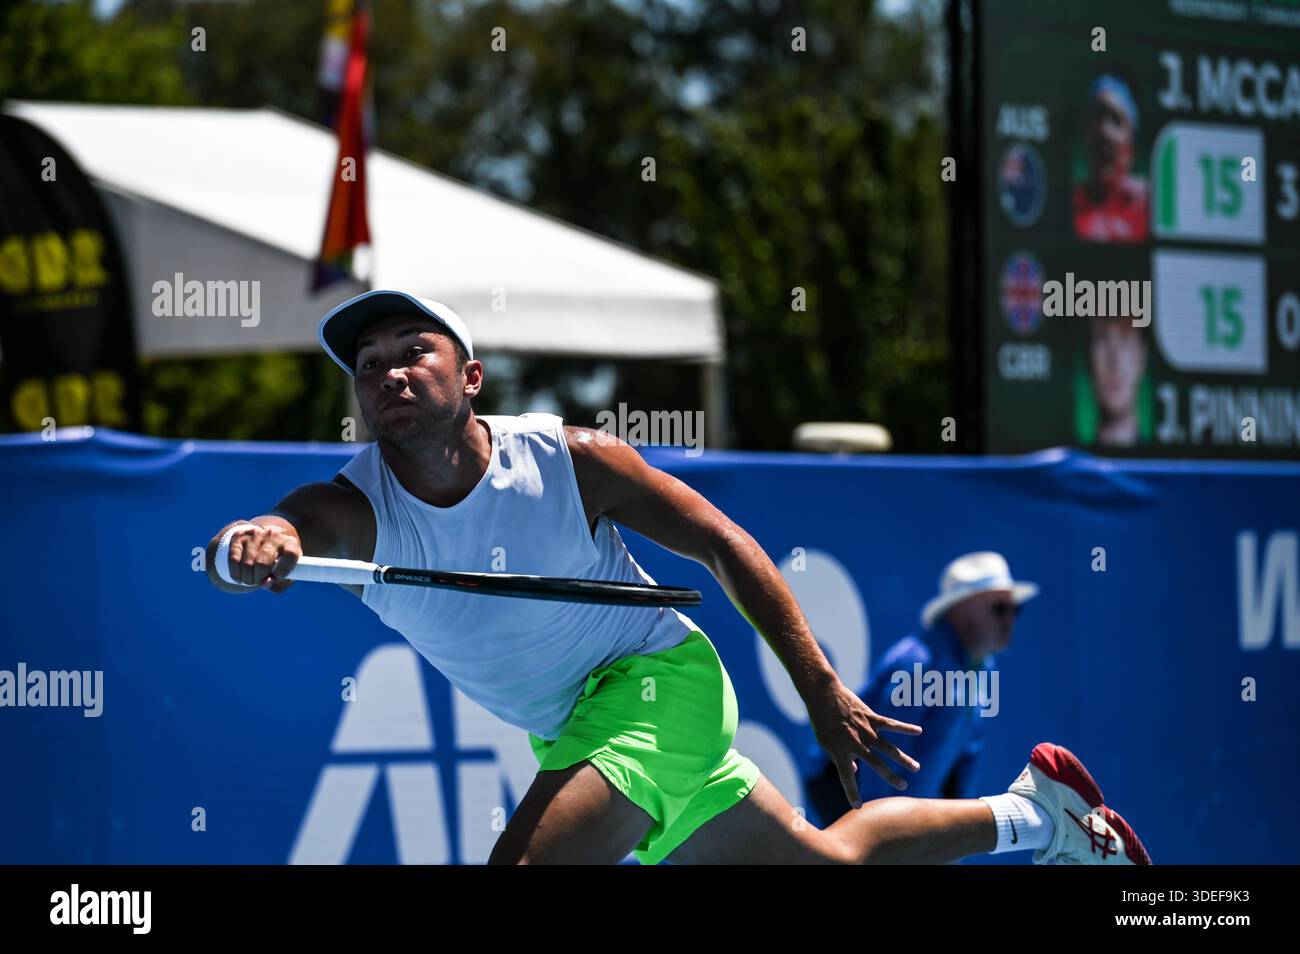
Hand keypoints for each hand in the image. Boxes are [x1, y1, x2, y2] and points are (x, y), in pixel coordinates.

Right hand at [207, 522, 300, 592]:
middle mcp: (273, 535)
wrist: (265, 541)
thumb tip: (264, 583)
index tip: (276, 578)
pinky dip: (236, 574)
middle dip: (259, 578)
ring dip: (247, 578)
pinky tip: (240, 577)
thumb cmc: (277, 563)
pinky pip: (234, 560)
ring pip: (247, 563)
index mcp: (290, 543)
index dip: (283, 570)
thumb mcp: (285, 572)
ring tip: (250, 580)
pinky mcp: (239, 537)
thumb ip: (279, 583)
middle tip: (259, 582)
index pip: (290, 555)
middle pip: (263, 563)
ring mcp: (255, 534)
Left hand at [808, 678, 921, 807]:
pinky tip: (919, 731)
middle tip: (903, 786)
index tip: (858, 807)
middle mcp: (855, 743)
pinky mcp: (871, 717)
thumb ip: (840, 758)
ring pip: (888, 747)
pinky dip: (905, 728)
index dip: (851, 792)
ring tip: (916, 768)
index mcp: (840, 752)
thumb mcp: (826, 743)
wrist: (823, 696)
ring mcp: (865, 730)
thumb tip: (856, 770)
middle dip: (890, 777)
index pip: (846, 777)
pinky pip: (891, 724)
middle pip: (876, 764)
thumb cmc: (822, 722)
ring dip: (903, 758)